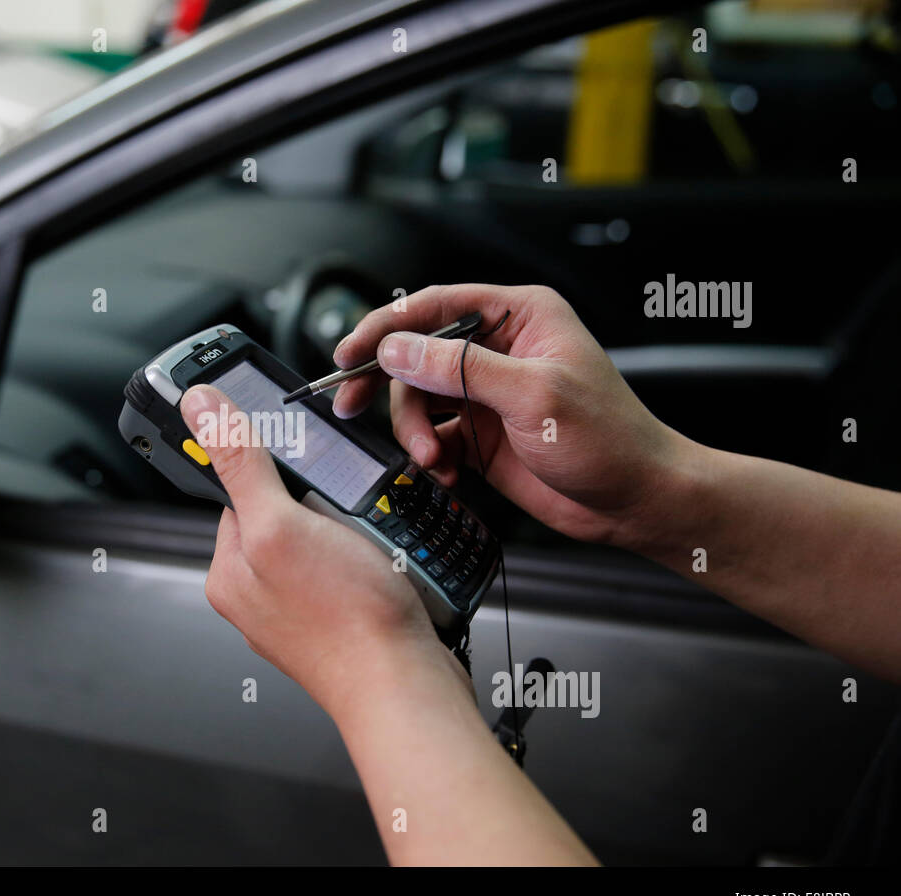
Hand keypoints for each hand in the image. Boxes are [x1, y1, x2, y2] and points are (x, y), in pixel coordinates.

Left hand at [179, 384, 467, 718]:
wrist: (407, 689)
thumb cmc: (346, 623)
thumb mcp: (282, 524)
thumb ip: (240, 465)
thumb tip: (199, 410)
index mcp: (229, 572)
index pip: (239, 490)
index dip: (277, 469)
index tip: (308, 467)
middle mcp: (258, 594)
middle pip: (287, 511)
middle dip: (325, 502)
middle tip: (349, 518)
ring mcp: (302, 610)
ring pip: (327, 537)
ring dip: (357, 527)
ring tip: (373, 546)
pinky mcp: (342, 619)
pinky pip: (356, 567)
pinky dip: (378, 558)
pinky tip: (389, 567)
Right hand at [331, 284, 693, 550]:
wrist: (635, 500)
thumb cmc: (611, 438)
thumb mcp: (533, 396)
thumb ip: (460, 369)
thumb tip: (399, 348)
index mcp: (519, 317)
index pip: (434, 306)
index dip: (386, 327)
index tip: (350, 353)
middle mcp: (499, 349)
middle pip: (416, 352)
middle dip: (385, 382)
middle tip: (350, 403)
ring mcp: (488, 392)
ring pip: (418, 399)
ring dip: (414, 431)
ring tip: (434, 459)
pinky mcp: (482, 433)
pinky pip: (433, 435)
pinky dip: (431, 456)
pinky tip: (448, 472)